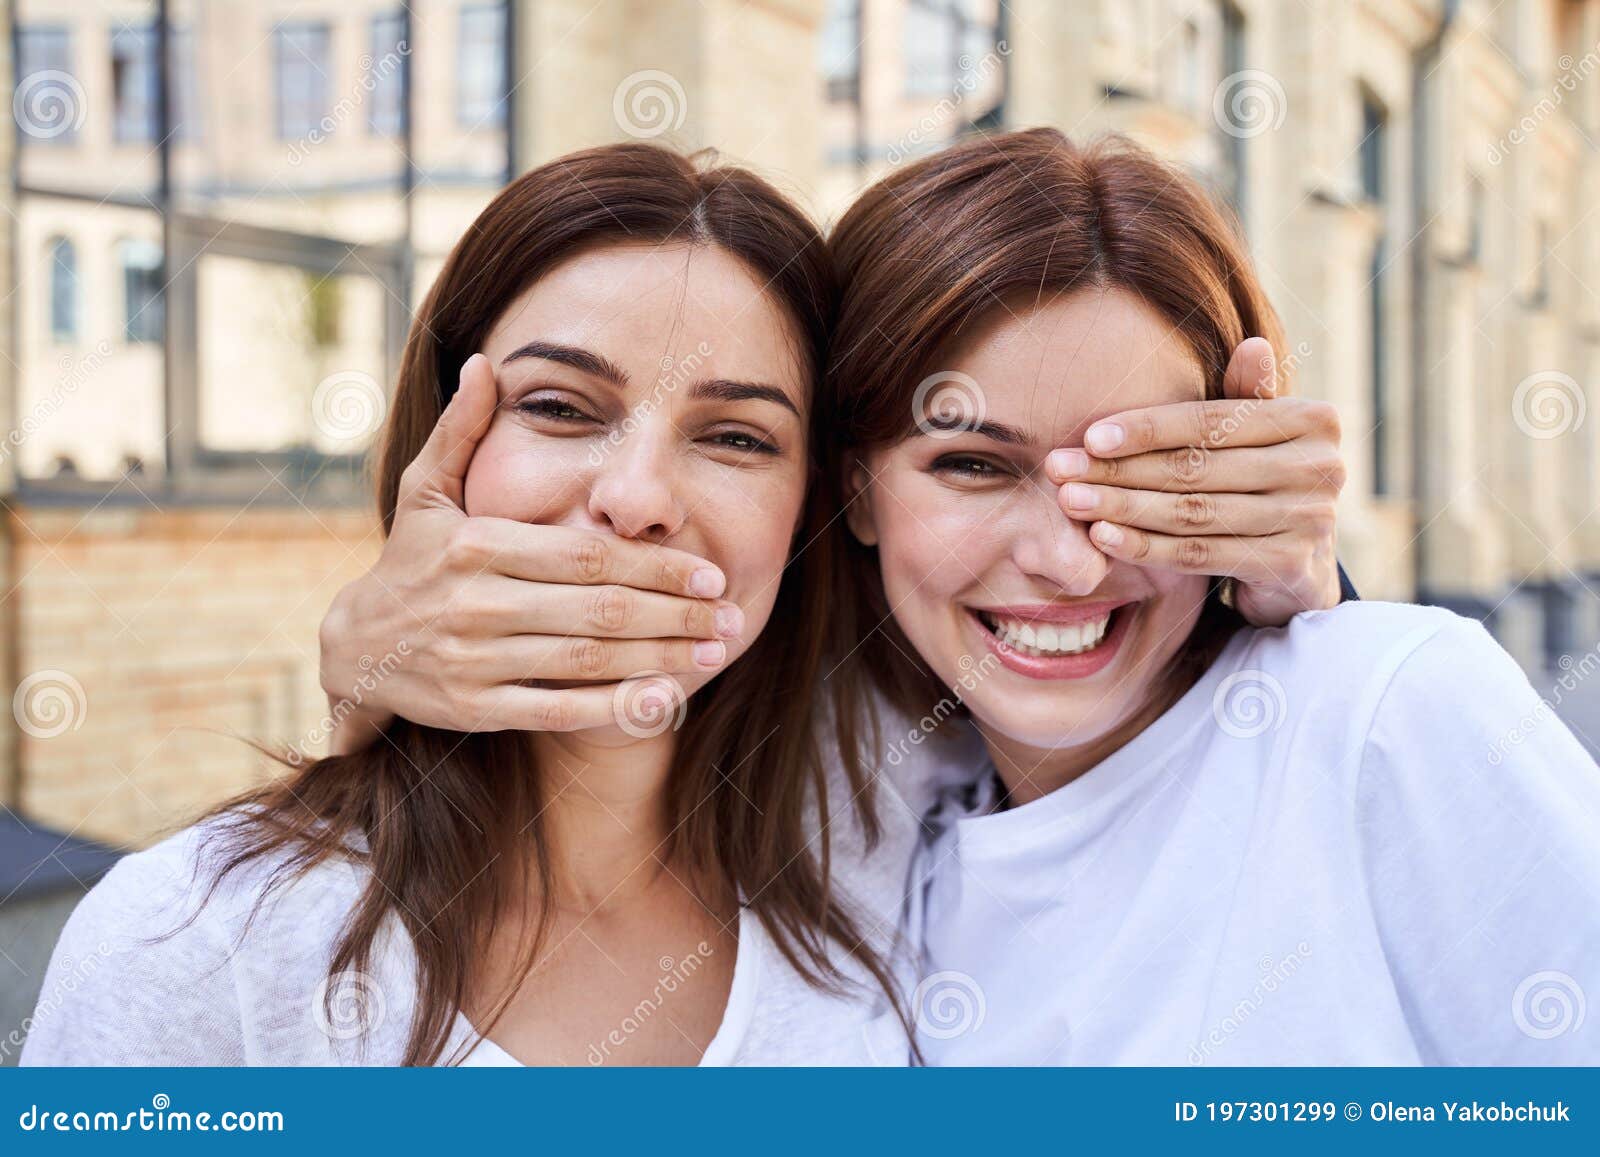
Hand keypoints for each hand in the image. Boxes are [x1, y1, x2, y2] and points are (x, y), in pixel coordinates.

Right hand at [317, 354, 744, 753]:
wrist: (355, 647)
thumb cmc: (411, 560)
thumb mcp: (425, 491)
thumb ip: (461, 431)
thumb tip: (483, 363)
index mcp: (477, 545)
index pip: (586, 554)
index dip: (654, 564)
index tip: (710, 572)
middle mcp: (476, 603)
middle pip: (598, 609)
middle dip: (674, 614)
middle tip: (731, 617)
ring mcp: (474, 659)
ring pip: (586, 661)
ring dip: (658, 658)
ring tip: (714, 652)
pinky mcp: (474, 707)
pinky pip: (557, 709)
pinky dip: (613, 707)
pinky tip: (662, 699)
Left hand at [1045, 337, 1345, 627]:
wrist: (1300, 564)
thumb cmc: (1264, 482)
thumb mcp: (1258, 434)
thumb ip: (1246, 396)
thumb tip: (1251, 343)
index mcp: (1312, 419)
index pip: (1211, 422)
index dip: (1147, 429)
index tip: (1089, 437)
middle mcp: (1319, 466)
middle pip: (1196, 468)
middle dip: (1119, 470)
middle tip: (1060, 470)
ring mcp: (1309, 518)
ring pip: (1192, 512)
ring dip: (1122, 508)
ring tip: (1072, 501)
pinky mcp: (1290, 565)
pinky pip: (1201, 553)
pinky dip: (1146, 547)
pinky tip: (1103, 537)